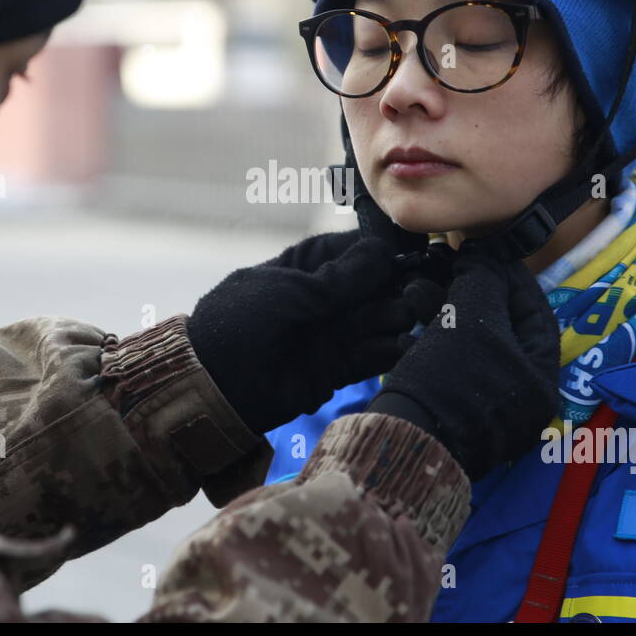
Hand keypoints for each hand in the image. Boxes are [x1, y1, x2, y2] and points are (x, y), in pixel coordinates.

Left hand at [188, 230, 436, 436]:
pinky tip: (407, 344)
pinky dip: (395, 350)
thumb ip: (341, 279)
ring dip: (404, 317)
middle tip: (420, 294)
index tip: (419, 255)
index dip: (391, 253)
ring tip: (414, 315)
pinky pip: (376, 355)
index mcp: (311, 265)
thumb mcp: (290, 291)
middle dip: (405, 287)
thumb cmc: (241, 322)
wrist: (214, 384)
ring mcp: (336, 332)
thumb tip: (384, 253)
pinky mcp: (340, 367)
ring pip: (385, 319)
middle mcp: (329, 297)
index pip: (362, 251)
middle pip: (382, 286)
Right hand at [367, 239, 560, 481]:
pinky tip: (406, 335)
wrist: (404, 439)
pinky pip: (450, 371)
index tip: (482, 254)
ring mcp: (489, 413)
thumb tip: (483, 256)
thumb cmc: (449, 377)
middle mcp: (522, 399)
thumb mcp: (472, 316)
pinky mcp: (455, 419)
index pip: (535, 313)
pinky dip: (431, 346)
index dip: (509, 276)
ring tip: (412, 296)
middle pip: (501, 329)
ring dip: (442, 315)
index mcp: (541, 379)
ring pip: (471, 348)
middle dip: (467, 294)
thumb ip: (483, 279)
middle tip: (442, 271)